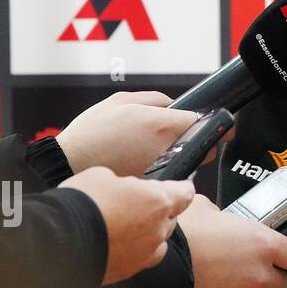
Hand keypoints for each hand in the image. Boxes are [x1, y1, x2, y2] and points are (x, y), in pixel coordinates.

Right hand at [54, 91, 201, 176]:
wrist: (66, 164)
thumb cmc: (91, 132)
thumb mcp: (121, 101)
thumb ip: (155, 100)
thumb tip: (174, 106)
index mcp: (162, 125)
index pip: (204, 124)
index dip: (214, 122)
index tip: (220, 124)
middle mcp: (166, 150)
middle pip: (205, 150)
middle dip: (203, 143)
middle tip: (189, 137)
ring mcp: (160, 171)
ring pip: (188, 166)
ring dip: (185, 158)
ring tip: (161, 153)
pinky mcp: (151, 187)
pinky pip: (170, 178)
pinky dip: (166, 172)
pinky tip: (148, 166)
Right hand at [59, 167, 195, 285]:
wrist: (58, 241)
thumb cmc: (82, 202)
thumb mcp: (104, 177)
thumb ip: (125, 185)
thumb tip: (125, 193)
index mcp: (158, 202)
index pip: (184, 194)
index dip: (182, 189)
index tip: (182, 187)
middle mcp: (157, 231)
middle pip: (170, 219)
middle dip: (160, 211)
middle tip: (138, 205)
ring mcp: (144, 255)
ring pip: (157, 243)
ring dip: (149, 234)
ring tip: (129, 228)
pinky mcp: (127, 272)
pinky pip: (138, 260)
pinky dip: (132, 252)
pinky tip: (115, 245)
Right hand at [176, 195, 286, 287]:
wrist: (155, 266)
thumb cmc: (180, 233)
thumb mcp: (204, 207)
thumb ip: (222, 213)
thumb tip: (216, 213)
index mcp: (262, 244)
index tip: (285, 255)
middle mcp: (257, 274)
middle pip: (279, 283)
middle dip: (265, 276)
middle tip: (245, 267)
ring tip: (220, 278)